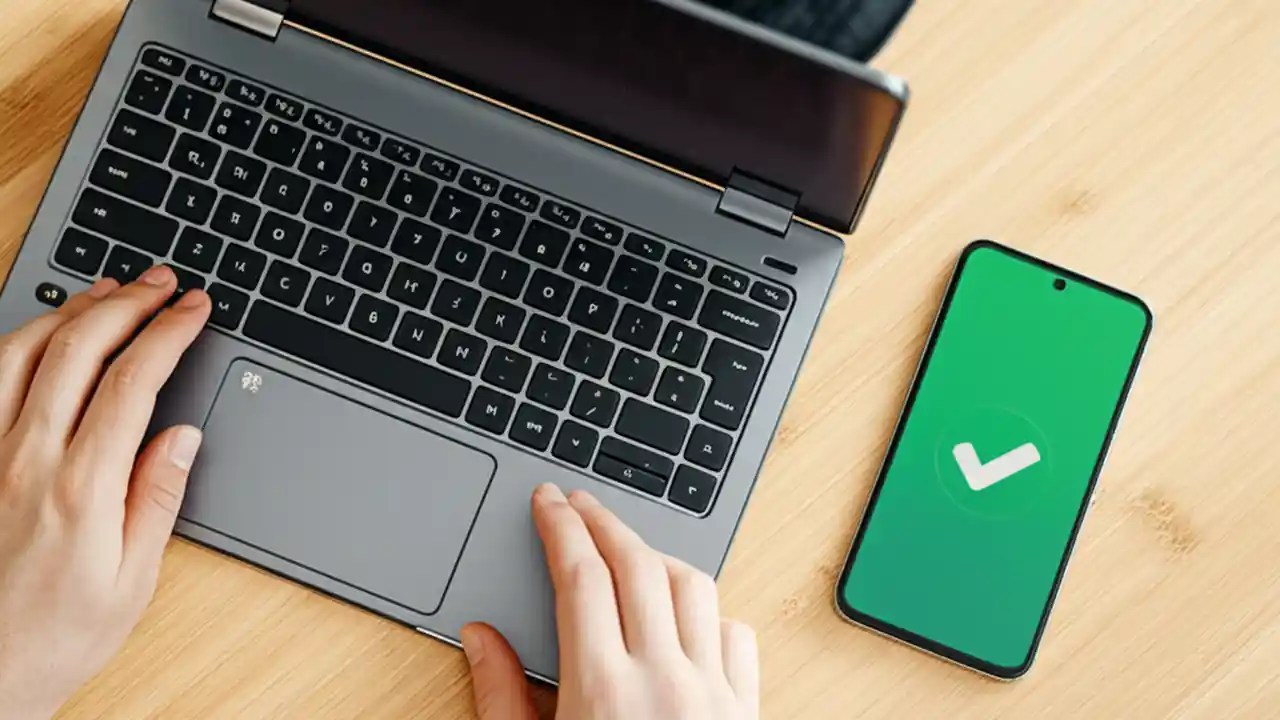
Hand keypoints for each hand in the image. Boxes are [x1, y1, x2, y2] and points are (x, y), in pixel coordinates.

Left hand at [0, 267, 209, 718]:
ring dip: (70, 310)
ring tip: (110, 290)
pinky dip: (18, 340)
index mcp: (81, 489)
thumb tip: (180, 434)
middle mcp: (25, 460)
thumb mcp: (132, 581)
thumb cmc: (56, 636)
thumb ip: (157, 498)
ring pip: (21, 351)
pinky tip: (44, 333)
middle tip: (161, 282)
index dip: (168, 332)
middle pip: (76, 349)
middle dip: (126, 302)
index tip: (194, 308)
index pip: (131, 381)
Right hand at [461, 484, 759, 718]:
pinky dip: (710, 613)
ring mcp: (713, 693)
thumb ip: (501, 696)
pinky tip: (683, 614)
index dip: (561, 527)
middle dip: (604, 522)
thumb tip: (480, 637)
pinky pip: (737, 636)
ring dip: (658, 557)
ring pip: (694, 587)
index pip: (580, 577)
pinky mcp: (746, 710)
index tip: (548, 502)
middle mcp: (664, 681)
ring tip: (628, 550)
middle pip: (637, 565)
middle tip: (579, 503)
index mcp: (601, 690)